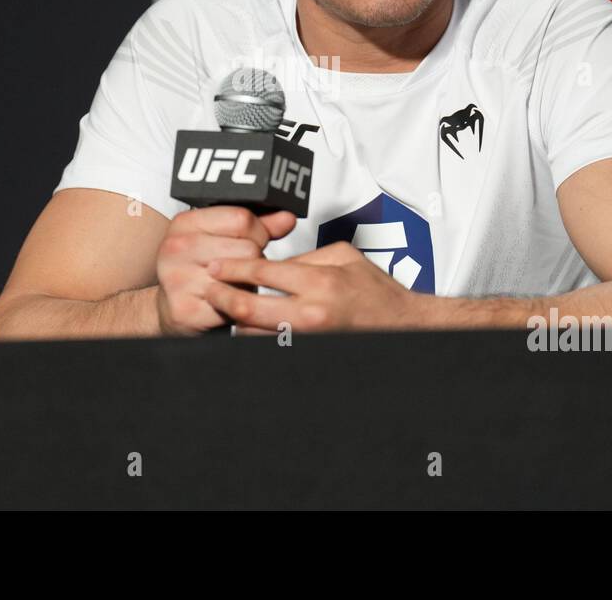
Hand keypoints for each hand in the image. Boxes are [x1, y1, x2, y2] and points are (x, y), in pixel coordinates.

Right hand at [155, 206, 295, 335]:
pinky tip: (226, 303)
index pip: (242, 218)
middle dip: (254, 261)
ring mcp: (179, 279)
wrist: (170, 308)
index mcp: (185, 222)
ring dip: (248, 284)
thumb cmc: (198, 269)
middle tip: (238, 268)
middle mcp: (177, 247)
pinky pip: (234, 305)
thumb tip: (287, 218)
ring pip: (244, 277)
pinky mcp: (186, 310)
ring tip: (233, 283)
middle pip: (248, 249)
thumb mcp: (220, 238)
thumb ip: (257, 226)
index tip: (253, 240)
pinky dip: (238, 307)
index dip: (258, 231)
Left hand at [204, 241, 424, 333]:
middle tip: (209, 287)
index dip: (233, 267)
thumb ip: (304, 257)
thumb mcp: (343, 258)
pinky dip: (255, 337)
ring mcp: (308, 340)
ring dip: (235, 321)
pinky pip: (270, 348)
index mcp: (318, 283)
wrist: (402, 326)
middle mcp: (310, 315)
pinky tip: (249, 328)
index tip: (217, 265)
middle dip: (222, 296)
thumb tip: (270, 263)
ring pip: (253, 335)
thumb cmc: (376, 292)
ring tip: (224, 308)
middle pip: (247, 309)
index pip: (262, 273)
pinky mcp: (308, 354)